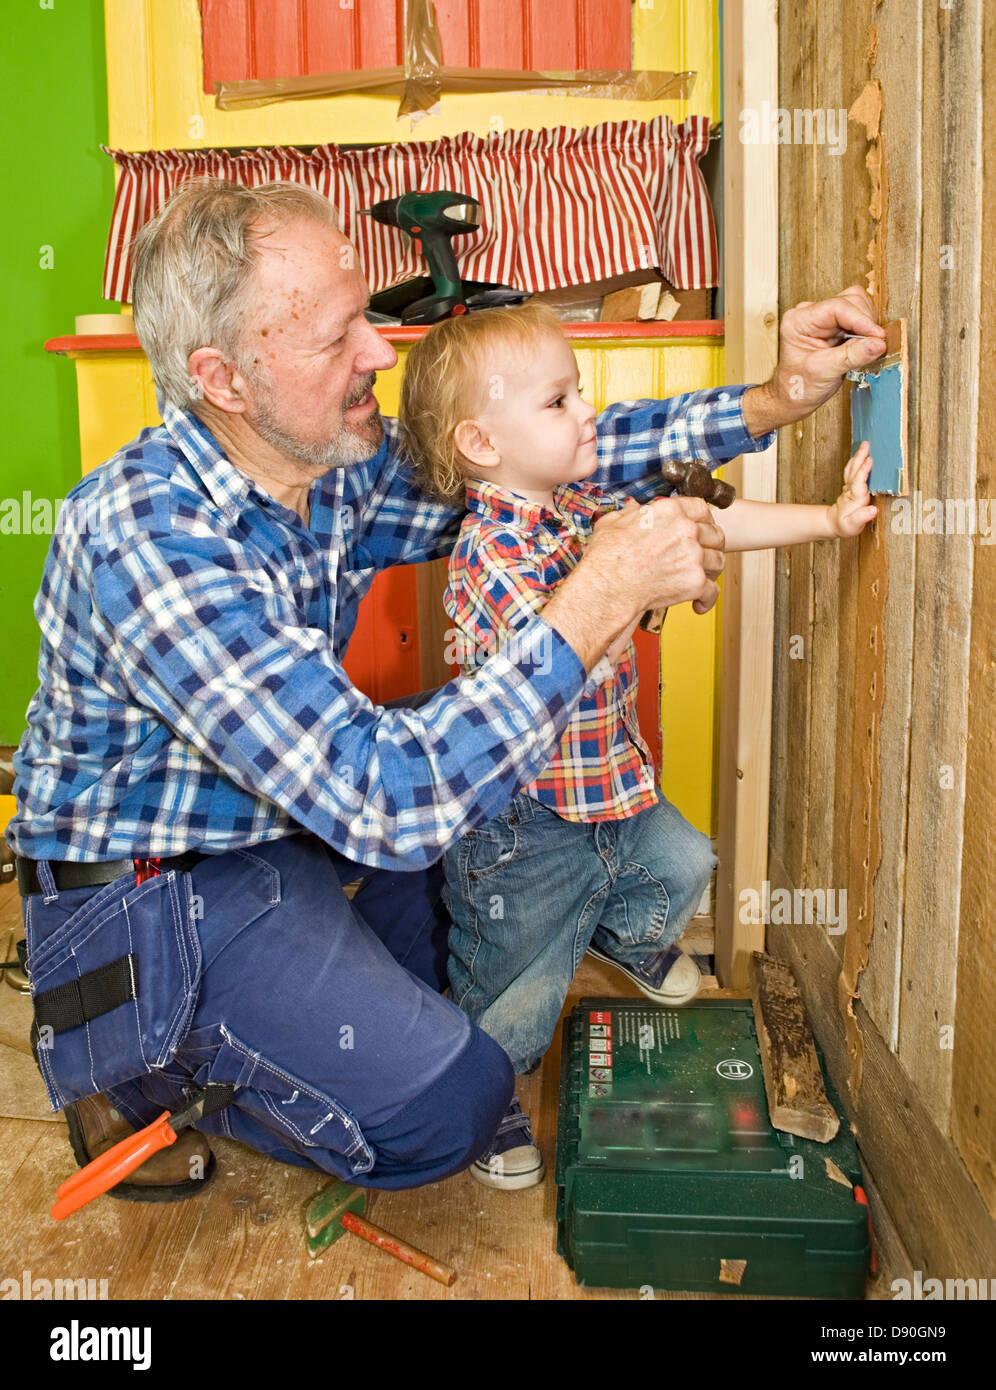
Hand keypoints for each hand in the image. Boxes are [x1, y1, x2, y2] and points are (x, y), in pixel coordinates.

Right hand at [542, 495, 725, 670]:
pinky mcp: (695, 582)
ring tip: (702, 577)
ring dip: (711, 570)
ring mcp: (694, 557)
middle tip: (704, 553)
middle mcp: (687, 531)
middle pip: (715, 534)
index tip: (702, 526)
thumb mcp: (612, 524)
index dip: (703, 518)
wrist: (607, 588)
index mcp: (669, 511)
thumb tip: (633, 509)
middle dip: (711, 544)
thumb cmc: (606, 557)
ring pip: (718, 560)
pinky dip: (707, 599)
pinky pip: (712, 590)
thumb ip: (629, 513)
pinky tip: (699, 603)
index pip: (700, 508)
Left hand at [744, 286, 887, 434]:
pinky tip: (863, 346)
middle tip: (873, 344)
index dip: (861, 319)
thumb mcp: (825, 372)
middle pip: (851, 300)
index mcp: (799, 321)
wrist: (794, 397)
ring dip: (868, 324)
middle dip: (866, 321)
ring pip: (858, 305)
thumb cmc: (799, 386)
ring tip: (864, 348)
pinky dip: (867, 329)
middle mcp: (811, 314)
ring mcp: (824, 318)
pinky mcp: (836, 324)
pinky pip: (859, 317)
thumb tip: (878, 343)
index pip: (837, 307)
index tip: (878, 335)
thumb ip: (852, 356)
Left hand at [828, 441, 878, 537]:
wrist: (834, 523)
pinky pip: (852, 470)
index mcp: (855, 498)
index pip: (859, 482)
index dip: (864, 471)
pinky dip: (855, 461)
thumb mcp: (853, 526)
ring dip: (858, 456)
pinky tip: (859, 455)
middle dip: (860, 458)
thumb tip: (873, 510)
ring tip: (864, 445)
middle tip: (866, 445)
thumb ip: (861, 518)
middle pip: (855, 471)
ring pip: (852, 469)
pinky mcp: (850, 485)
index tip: (869, 460)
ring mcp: (850, 486)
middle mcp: (852, 490)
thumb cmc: (845, 526)